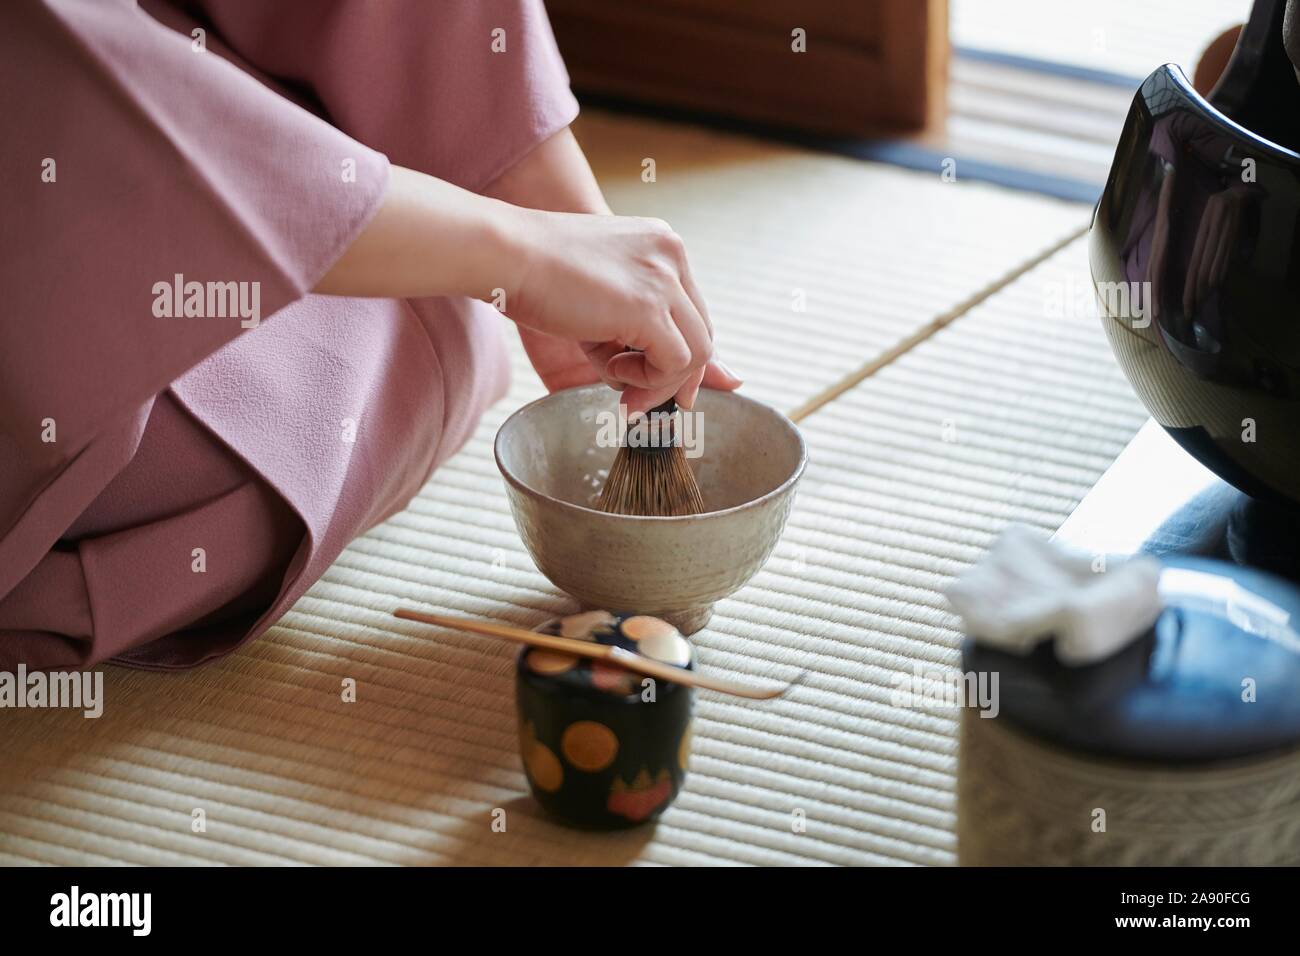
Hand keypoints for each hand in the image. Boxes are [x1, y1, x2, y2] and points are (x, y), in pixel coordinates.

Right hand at [503, 209, 738, 413]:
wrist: (504, 253)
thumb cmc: (536, 273)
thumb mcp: (603, 298)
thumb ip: (644, 330)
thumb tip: (708, 377)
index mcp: (661, 245)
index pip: (692, 311)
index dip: (677, 353)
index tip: (653, 381)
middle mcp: (671, 255)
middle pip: (702, 333)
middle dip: (673, 375)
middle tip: (636, 400)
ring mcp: (664, 279)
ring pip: (698, 352)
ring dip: (658, 381)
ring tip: (615, 381)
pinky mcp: (649, 307)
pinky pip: (675, 363)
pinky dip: (648, 380)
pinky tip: (610, 370)